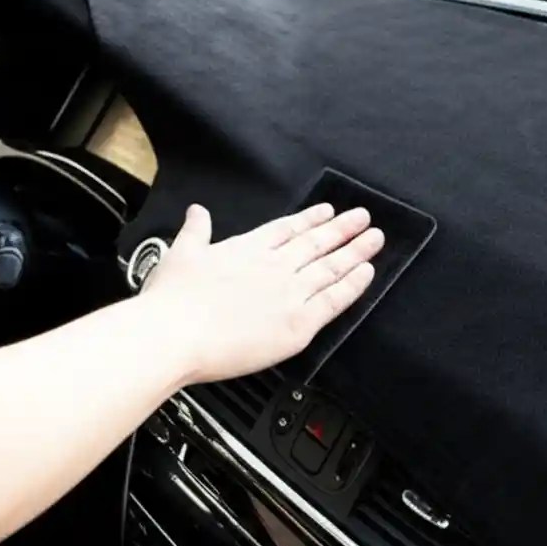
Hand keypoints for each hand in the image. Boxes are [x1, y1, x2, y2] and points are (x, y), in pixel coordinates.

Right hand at [134, 203, 384, 384]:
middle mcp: (274, 266)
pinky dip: (354, 286)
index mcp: (247, 248)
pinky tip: (368, 273)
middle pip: (316, 243)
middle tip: (364, 217)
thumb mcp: (180, 253)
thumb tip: (197, 211)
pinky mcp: (298, 324)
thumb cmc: (172, 300)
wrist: (175, 334)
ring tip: (375, 239)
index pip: (287, 229)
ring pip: (331, 268)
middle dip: (343, 229)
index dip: (310, 219)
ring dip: (356, 251)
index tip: (328, 211)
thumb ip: (196, 231)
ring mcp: (290, 294)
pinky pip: (334, 301)